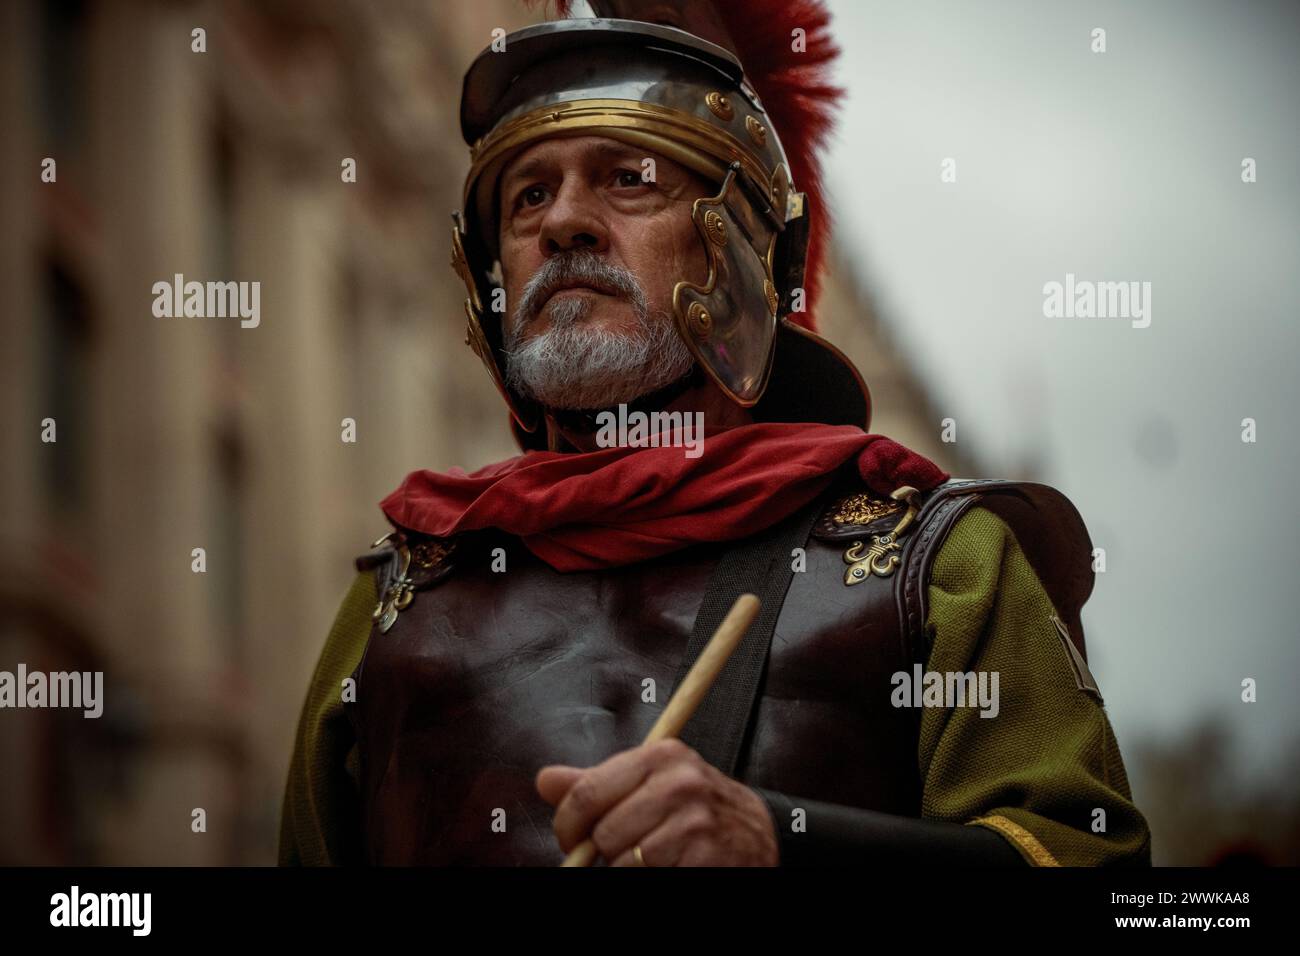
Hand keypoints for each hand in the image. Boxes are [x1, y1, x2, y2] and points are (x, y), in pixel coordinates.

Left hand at [535, 738, 778, 865]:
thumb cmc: (693, 808)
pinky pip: (649, 877)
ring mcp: (696, 820)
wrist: (756, 833)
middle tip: (622, 849)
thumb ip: (596, 783)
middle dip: (604, 851)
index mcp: (660, 755)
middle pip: (603, 833)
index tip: (570, 839)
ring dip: (628, 868)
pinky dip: (652, 878)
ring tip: (651, 856)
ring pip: (623, 861)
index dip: (567, 825)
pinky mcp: (705, 855)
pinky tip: (670, 864)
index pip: (587, 793)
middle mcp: (680, 781)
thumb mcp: (648, 782)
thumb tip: (545, 781)